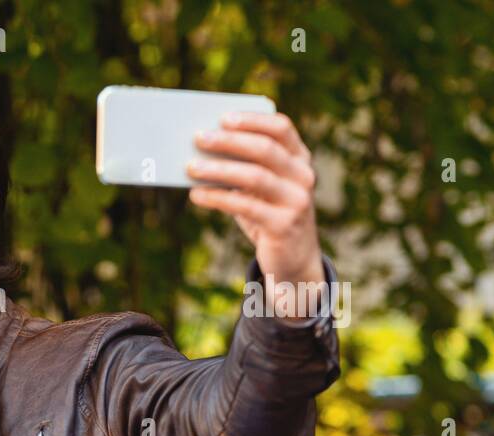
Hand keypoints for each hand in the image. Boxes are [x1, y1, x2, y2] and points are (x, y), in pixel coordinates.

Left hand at [187, 111, 326, 314]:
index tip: (223, 117)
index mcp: (299, 158)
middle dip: (229, 141)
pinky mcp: (283, 225)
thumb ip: (241, 167)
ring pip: (254, 177)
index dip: (252, 120)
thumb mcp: (259, 188)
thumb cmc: (267, 214)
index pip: (281, 128)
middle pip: (265, 149)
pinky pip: (245, 206)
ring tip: (190, 167)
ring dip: (218, 169)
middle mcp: (303, 175)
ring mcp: (297, 200)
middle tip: (198, 138)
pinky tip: (196, 195)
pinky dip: (217, 198)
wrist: (292, 259)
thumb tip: (199, 150)